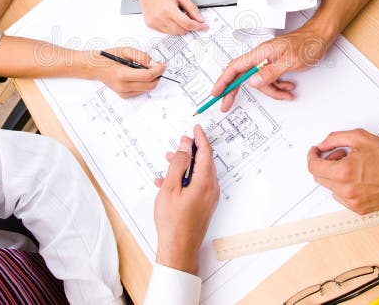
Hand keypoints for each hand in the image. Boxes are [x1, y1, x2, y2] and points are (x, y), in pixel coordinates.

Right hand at [93, 47, 165, 97]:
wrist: (96, 67)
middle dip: (158, 76)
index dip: (158, 70)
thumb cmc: (108, 57)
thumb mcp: (126, 50)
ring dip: (152, 80)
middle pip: (150, 85)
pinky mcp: (125, 96)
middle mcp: (123, 86)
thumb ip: (141, 56)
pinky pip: (141, 91)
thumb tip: (154, 63)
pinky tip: (139, 76)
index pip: (147, 76)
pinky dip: (145, 84)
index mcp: (122, 74)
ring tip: (147, 69)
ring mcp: (123, 93)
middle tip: (159, 66)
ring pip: (147, 89)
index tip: (164, 64)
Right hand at [132, 0, 207, 34]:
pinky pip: (166, 32)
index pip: (187, 24)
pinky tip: (168, 17)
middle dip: (189, 27)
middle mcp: (160, 17)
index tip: (204, 27)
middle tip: (189, 18)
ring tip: (176, 15)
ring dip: (180, 28)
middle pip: (181, 30)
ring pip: (174, 33)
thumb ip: (192, 9)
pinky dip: (171, 28)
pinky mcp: (151, 25)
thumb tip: (200, 19)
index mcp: (168, 9)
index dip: (198, 26)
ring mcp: (154, 23)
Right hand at [153, 125, 218, 274]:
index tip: (195, 129)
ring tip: (169, 160)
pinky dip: (184, 179)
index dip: (200, 138)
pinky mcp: (203, 205)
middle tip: (180, 143)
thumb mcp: (171, 188)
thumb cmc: (173, 222)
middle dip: (191, 150)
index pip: (206, 153)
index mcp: (205, 182)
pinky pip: (196, 184)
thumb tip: (185, 148)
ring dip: (185, 165)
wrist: (179, 249)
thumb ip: (178, 165)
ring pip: (198, 173)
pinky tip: (167, 182)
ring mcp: (208, 198)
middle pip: (204, 162)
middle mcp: (211, 188)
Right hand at [211, 28, 329, 110]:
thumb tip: (253, 81)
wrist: (320, 37)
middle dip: (236, 91)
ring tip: (286, 93)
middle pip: (242, 76)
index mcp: (260, 53)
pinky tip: (288, 87)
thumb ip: (270, 72)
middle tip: (227, 104)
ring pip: (260, 82)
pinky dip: (278, 86)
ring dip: (272, 91)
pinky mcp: (275, 64)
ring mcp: (267, 61)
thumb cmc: (307, 44)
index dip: (223, 80)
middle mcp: (261, 56)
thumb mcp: (289, 61)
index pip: (235, 67)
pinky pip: (270, 79)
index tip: (216, 92)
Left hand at [307, 128, 378, 213]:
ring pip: (330, 187)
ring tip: (353, 166)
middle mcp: (346, 190)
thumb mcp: (360, 138)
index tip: (316, 152)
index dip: (312, 156)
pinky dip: (345, 187)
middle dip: (325, 164)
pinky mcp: (359, 209)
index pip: (314, 167)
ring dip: (335, 176)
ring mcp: (352, 202)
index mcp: (343, 172)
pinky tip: (359, 178)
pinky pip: (341, 197)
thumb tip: (322, 145)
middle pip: (319, 177)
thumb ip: (335, 139)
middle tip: (339, 154)